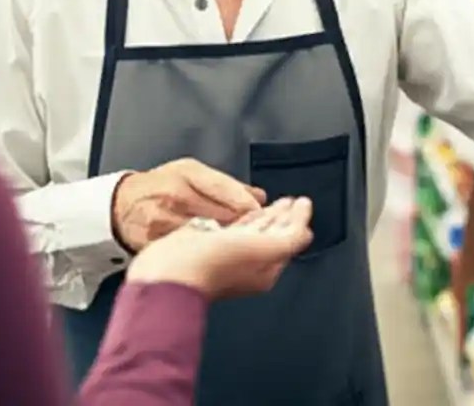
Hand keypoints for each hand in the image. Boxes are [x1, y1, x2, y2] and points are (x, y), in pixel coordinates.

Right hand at [111, 158, 266, 250]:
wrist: (120, 208)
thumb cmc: (158, 186)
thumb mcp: (192, 172)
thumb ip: (227, 185)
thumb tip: (259, 197)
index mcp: (187, 175)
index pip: (230, 193)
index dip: (252, 209)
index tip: (264, 216)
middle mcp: (176, 198)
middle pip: (225, 218)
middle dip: (246, 227)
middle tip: (257, 232)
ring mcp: (166, 225)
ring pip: (210, 239)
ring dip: (229, 244)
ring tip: (235, 244)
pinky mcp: (158, 247)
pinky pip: (191, 255)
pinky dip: (207, 257)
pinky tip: (212, 256)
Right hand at [125, 197, 313, 298]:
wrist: (167, 273)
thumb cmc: (211, 265)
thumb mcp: (262, 249)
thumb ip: (288, 239)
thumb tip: (306, 228)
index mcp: (265, 268)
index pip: (289, 238)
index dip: (297, 218)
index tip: (302, 201)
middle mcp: (248, 264)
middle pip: (273, 234)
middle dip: (282, 216)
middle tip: (290, 200)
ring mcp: (226, 256)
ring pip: (253, 232)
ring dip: (264, 216)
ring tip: (273, 203)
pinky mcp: (205, 247)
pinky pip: (231, 230)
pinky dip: (242, 219)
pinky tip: (242, 212)